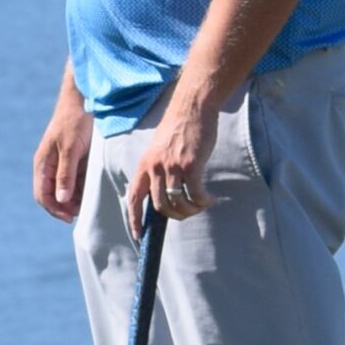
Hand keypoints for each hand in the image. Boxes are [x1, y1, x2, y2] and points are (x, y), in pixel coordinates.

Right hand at [32, 97, 92, 224]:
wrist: (84, 100)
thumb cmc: (74, 122)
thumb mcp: (71, 149)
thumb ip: (66, 175)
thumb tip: (61, 200)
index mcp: (43, 164)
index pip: (42, 196)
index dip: (54, 210)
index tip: (70, 218)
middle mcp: (51, 166)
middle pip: (55, 195)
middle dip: (67, 206)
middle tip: (85, 210)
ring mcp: (63, 163)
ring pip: (67, 190)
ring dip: (77, 197)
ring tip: (92, 200)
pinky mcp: (76, 160)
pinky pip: (78, 180)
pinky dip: (85, 186)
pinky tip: (95, 188)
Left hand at [126, 95, 217, 237]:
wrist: (192, 108)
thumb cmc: (179, 129)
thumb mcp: (159, 150)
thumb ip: (159, 170)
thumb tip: (166, 196)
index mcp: (144, 165)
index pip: (134, 198)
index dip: (135, 220)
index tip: (138, 236)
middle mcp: (154, 168)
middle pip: (160, 206)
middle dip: (175, 216)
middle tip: (188, 212)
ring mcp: (172, 166)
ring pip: (177, 202)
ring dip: (191, 210)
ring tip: (201, 204)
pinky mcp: (190, 165)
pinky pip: (195, 194)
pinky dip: (203, 201)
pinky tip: (209, 198)